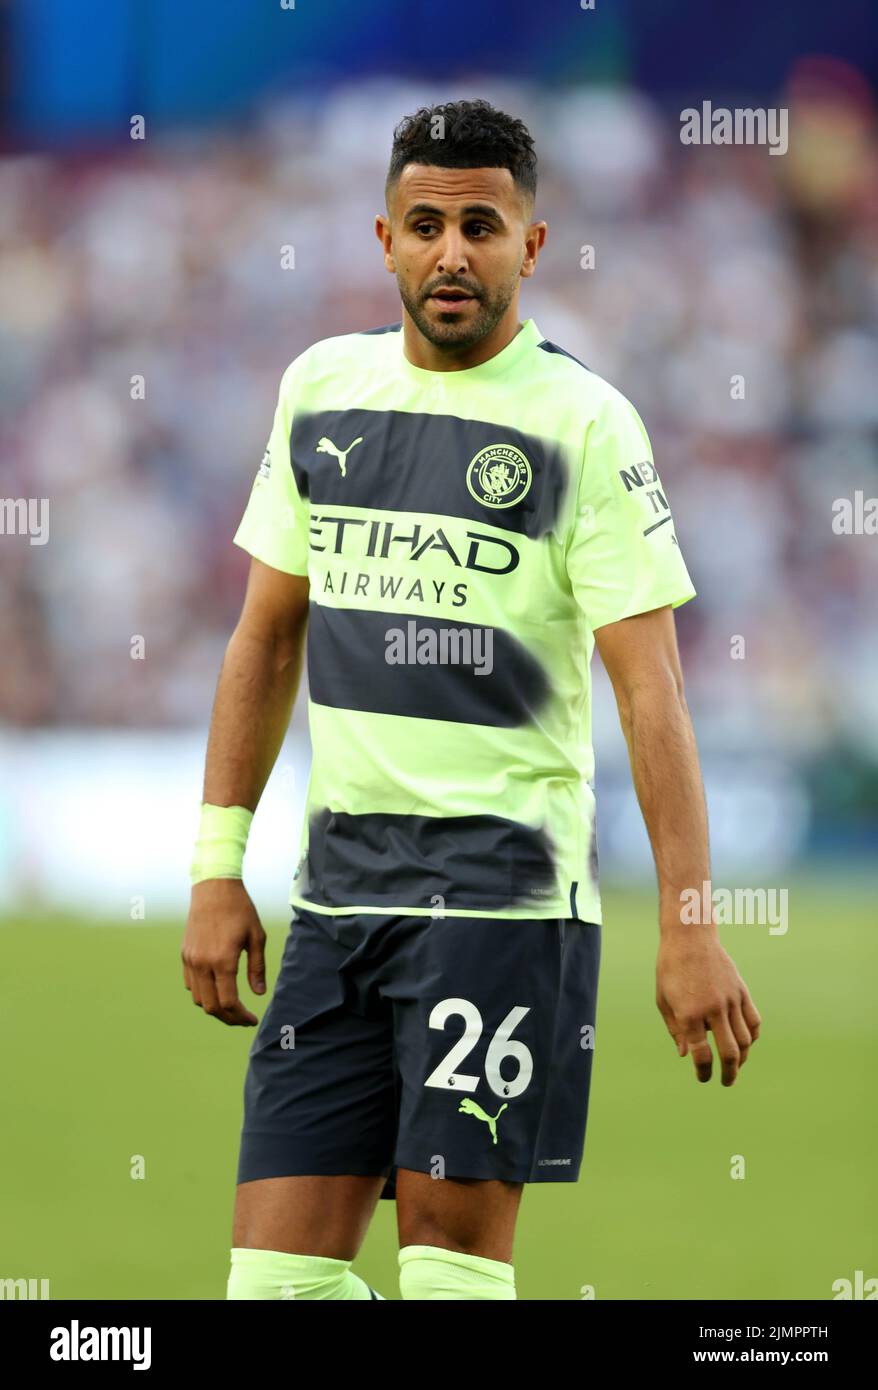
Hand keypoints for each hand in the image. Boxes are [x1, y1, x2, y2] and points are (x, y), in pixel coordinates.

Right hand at [182, 879, 266, 1025]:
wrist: (213, 887)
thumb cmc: (240, 909)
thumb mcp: (256, 936)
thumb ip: (257, 967)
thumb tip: (259, 993)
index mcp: (223, 960)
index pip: (229, 1002)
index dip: (241, 1017)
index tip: (252, 1020)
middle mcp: (203, 963)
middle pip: (212, 1007)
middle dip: (228, 1018)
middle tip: (243, 1019)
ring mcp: (191, 960)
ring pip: (199, 999)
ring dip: (215, 1007)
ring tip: (232, 1006)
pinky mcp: (185, 954)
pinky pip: (191, 984)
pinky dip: (203, 993)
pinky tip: (218, 988)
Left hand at [656, 930, 760, 1084]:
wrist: (689, 938)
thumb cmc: (670, 969)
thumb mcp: (663, 1000)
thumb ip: (675, 1030)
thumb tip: (685, 1055)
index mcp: (689, 1014)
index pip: (701, 1055)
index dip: (703, 1072)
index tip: (703, 1078)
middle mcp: (713, 1009)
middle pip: (729, 1052)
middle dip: (729, 1073)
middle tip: (726, 1082)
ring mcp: (730, 1000)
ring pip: (745, 1039)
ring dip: (743, 1058)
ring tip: (736, 1065)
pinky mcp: (742, 991)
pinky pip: (753, 1021)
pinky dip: (752, 1037)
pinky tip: (746, 1043)